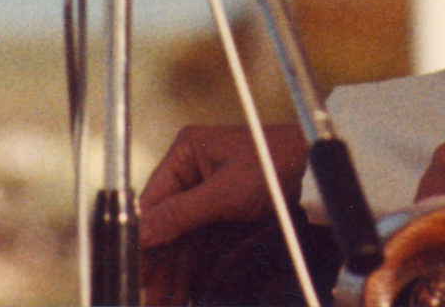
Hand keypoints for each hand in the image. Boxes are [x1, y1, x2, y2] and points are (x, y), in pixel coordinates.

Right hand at [139, 122, 306, 305]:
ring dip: (171, 276)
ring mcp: (204, 196)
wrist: (313, 171)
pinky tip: (182, 294)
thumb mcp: (225, 192)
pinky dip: (189, 272)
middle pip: (163, 227)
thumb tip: (141, 232)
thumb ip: (180, 214)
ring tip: (164, 305)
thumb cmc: (274, 164)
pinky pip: (197, 247)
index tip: (132, 270)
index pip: (151, 201)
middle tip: (150, 299)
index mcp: (186, 153)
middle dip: (156, 267)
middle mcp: (191, 173)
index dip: (140, 239)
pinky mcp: (219, 215)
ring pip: (179, 242)